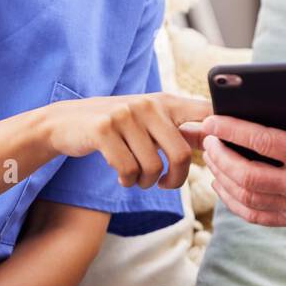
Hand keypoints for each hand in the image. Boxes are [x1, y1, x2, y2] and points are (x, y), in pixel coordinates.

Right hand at [46, 92, 211, 189]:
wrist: (65, 122)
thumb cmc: (117, 127)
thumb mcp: (149, 121)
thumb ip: (180, 128)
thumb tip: (216, 140)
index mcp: (166, 102)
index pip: (206, 112)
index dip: (221, 132)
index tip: (220, 153)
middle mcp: (148, 105)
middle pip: (181, 154)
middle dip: (176, 179)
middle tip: (165, 184)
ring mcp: (125, 115)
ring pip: (152, 167)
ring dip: (145, 182)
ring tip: (136, 177)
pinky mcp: (103, 130)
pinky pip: (127, 170)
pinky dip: (127, 181)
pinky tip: (121, 176)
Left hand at [199, 87, 285, 227]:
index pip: (265, 143)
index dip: (233, 130)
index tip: (212, 120)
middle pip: (248, 175)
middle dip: (220, 155)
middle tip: (207, 138)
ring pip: (247, 198)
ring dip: (222, 178)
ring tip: (211, 158)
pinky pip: (256, 216)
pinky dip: (233, 203)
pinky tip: (223, 185)